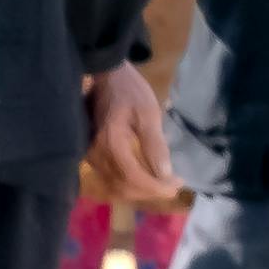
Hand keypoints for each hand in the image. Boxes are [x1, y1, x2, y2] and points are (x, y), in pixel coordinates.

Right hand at [84, 62, 175, 209]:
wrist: (104, 76)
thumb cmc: (129, 91)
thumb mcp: (148, 113)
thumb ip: (155, 145)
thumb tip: (165, 174)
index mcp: (111, 144)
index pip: (133, 178)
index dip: (156, 187)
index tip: (177, 186)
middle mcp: (96, 156)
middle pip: (123, 187)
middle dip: (149, 192)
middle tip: (173, 186)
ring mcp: (91, 157)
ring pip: (115, 187)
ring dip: (139, 191)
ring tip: (160, 184)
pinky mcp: (91, 156)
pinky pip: (110, 179)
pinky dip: (128, 185)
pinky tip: (143, 178)